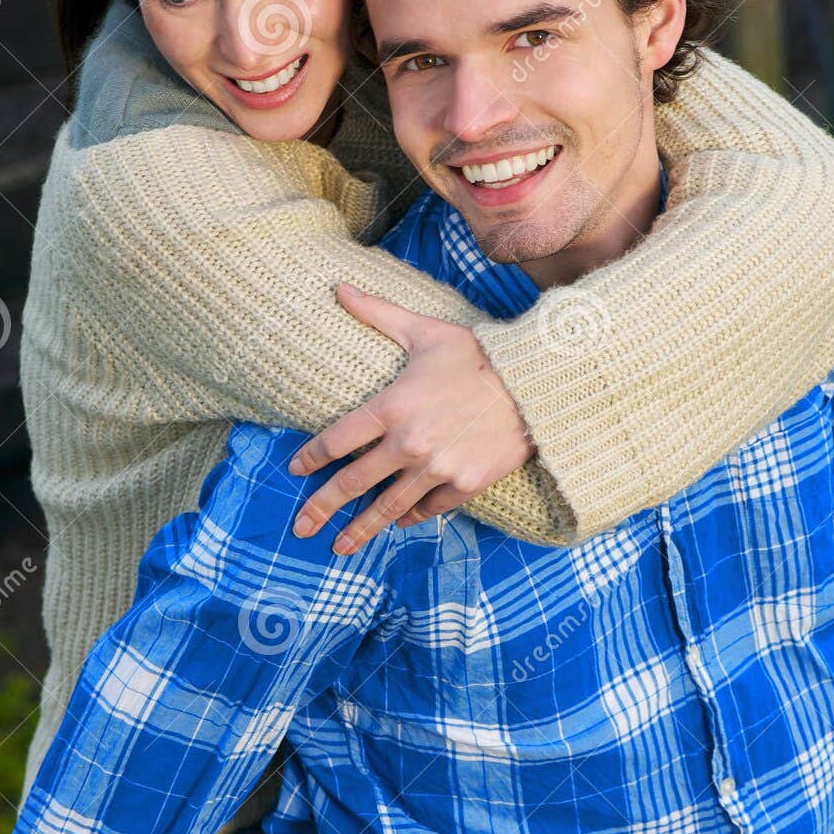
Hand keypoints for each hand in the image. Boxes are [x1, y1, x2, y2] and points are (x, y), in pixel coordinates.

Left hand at [287, 283, 533, 553]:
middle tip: (300, 526)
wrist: (536, 384)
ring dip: (361, 529)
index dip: (311, 458)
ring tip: (340, 547)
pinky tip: (399, 523)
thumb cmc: (478, 354)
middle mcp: (408, 444)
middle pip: (352, 483)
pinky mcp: (464, 485)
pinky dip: (412, 517)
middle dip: (321, 507)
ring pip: (387, 508)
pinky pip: (429, 509)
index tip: (296, 471)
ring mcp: (436, 468)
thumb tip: (338, 287)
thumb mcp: (425, 331)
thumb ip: (377, 314)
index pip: (336, 441)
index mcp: (391, 406)